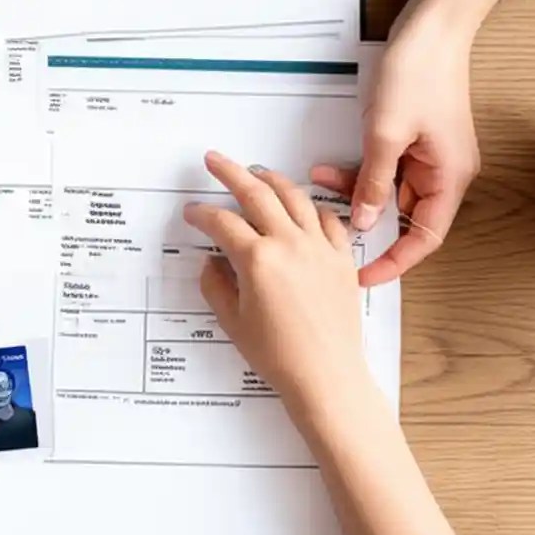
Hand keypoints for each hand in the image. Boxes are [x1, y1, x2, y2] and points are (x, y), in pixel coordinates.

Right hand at [184, 152, 371, 411]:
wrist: (326, 375)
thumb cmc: (278, 355)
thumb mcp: (233, 321)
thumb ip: (216, 285)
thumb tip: (211, 262)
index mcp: (257, 260)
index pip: (222, 223)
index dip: (202, 214)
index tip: (192, 212)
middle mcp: (289, 244)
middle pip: (256, 193)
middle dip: (231, 172)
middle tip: (215, 160)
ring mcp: (319, 248)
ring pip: (295, 197)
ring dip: (272, 179)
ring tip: (258, 172)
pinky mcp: (342, 259)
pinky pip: (328, 219)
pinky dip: (312, 207)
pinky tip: (302, 205)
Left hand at [314, 0, 503, 284]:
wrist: (432, 27)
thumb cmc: (420, 72)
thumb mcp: (386, 133)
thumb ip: (373, 182)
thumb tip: (362, 221)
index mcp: (450, 179)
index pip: (424, 239)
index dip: (394, 262)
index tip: (363, 276)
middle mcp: (445, 175)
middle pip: (404, 218)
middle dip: (364, 221)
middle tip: (327, 233)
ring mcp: (430, 159)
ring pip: (389, 194)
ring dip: (355, 192)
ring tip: (320, 184)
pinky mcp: (414, 143)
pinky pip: (385, 170)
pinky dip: (359, 172)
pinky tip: (330, 167)